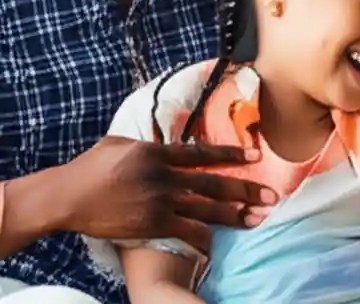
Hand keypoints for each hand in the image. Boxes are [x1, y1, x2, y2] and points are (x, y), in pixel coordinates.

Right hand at [58, 136, 277, 253]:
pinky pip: (185, 231)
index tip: (256, 157)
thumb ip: (148, 142)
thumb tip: (166, 137)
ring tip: (258, 218)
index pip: (202, 154)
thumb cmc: (89, 168)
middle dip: (245, 190)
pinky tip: (217, 244)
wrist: (66, 196)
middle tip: (271, 195)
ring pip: (206, 209)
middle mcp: (163, 176)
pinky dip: (202, 239)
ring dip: (234, 215)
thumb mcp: (120, 144)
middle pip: (213, 183)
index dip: (231, 156)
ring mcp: (159, 200)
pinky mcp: (151, 223)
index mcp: (157, 152)